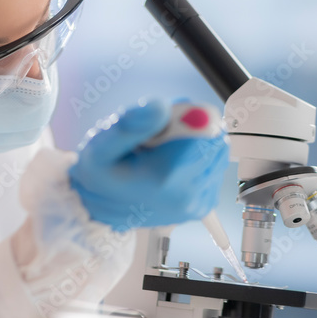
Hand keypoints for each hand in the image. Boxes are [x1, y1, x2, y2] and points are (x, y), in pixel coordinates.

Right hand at [68, 98, 228, 231]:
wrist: (99, 210)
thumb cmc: (100, 175)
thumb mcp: (101, 145)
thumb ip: (131, 123)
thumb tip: (162, 106)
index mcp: (166, 176)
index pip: (207, 127)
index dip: (186, 114)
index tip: (162, 122)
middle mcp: (189, 193)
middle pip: (214, 138)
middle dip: (192, 129)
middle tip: (158, 138)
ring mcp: (199, 202)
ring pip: (217, 152)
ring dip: (195, 145)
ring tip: (162, 154)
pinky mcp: (204, 205)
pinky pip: (215, 168)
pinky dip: (197, 161)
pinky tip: (171, 166)